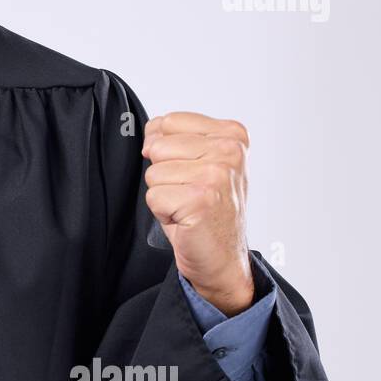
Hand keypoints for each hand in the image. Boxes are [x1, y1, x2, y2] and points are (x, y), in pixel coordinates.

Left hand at [141, 111, 253, 315]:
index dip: (166, 151)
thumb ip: (176, 138)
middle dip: (163, 175)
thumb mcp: (198, 163)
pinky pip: (153, 196)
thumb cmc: (208, 211)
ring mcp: (217, 174)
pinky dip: (162, 213)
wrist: (222, 257)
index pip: (168, 122)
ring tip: (187, 206)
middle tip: (188, 194)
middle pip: (157, 146)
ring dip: (163, 195)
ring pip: (153, 173)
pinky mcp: (201, 199)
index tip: (190, 172)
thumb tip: (149, 136)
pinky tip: (185, 219)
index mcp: (232, 135)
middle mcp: (229, 151)